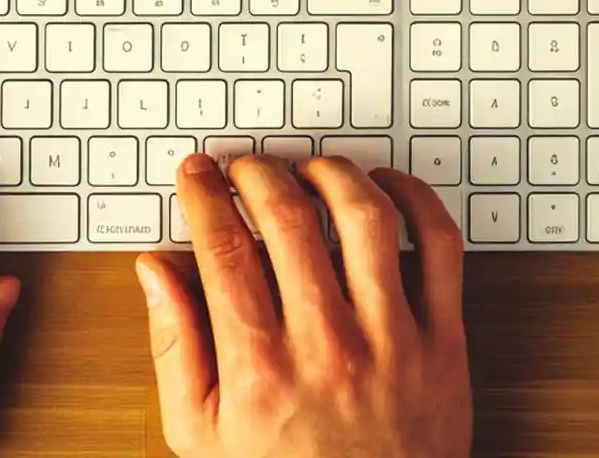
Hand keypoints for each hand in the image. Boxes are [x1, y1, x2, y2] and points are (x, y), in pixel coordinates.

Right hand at [136, 154, 470, 457]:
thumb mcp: (200, 431)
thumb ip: (173, 345)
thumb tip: (155, 271)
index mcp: (259, 366)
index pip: (223, 248)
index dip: (205, 194)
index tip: (198, 173)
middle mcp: (326, 344)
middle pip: (288, 219)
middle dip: (257, 174)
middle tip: (245, 166)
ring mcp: (391, 339)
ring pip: (363, 218)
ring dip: (330, 174)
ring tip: (308, 169)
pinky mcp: (443, 342)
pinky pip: (440, 249)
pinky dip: (416, 202)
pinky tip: (386, 187)